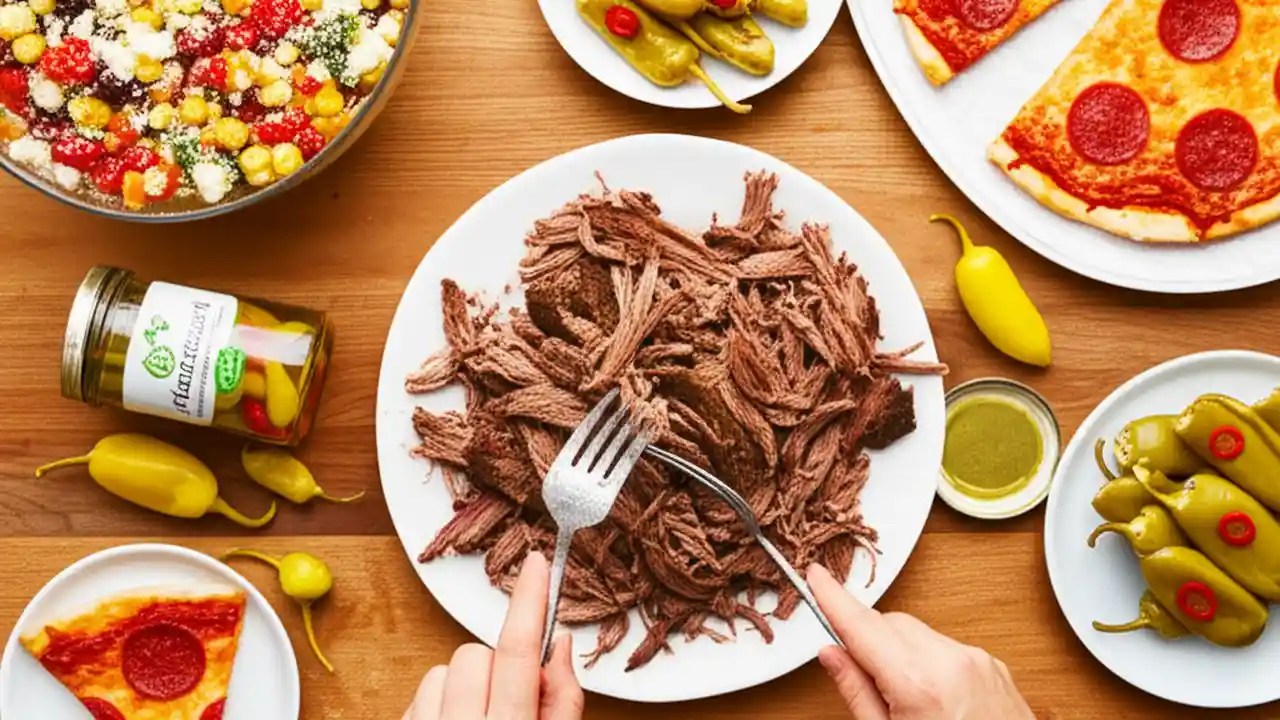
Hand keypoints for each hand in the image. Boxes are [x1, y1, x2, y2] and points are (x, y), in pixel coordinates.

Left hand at [403, 552, 584, 719]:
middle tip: (509, 703)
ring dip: (464, 685)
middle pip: (475, 653)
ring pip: (442, 669)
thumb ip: (562, 701)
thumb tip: (560, 645)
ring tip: (479, 718)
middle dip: (495, 667)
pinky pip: (419, 692)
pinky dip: (439, 702)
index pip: (518, 650)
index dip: (529, 600)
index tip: (536, 563)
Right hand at [807, 564, 1033, 719]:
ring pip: (919, 633)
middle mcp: (952, 662)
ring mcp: (978, 662)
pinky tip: (932, 698)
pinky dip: (929, 661)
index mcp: (918, 684)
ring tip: (905, 699)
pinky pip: (947, 648)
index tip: (816, 576)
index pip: (862, 625)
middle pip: (890, 623)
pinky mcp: (994, 667)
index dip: (833, 598)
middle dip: (869, 639)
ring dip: (900, 652)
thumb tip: (832, 655)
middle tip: (860, 674)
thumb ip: (857, 693)